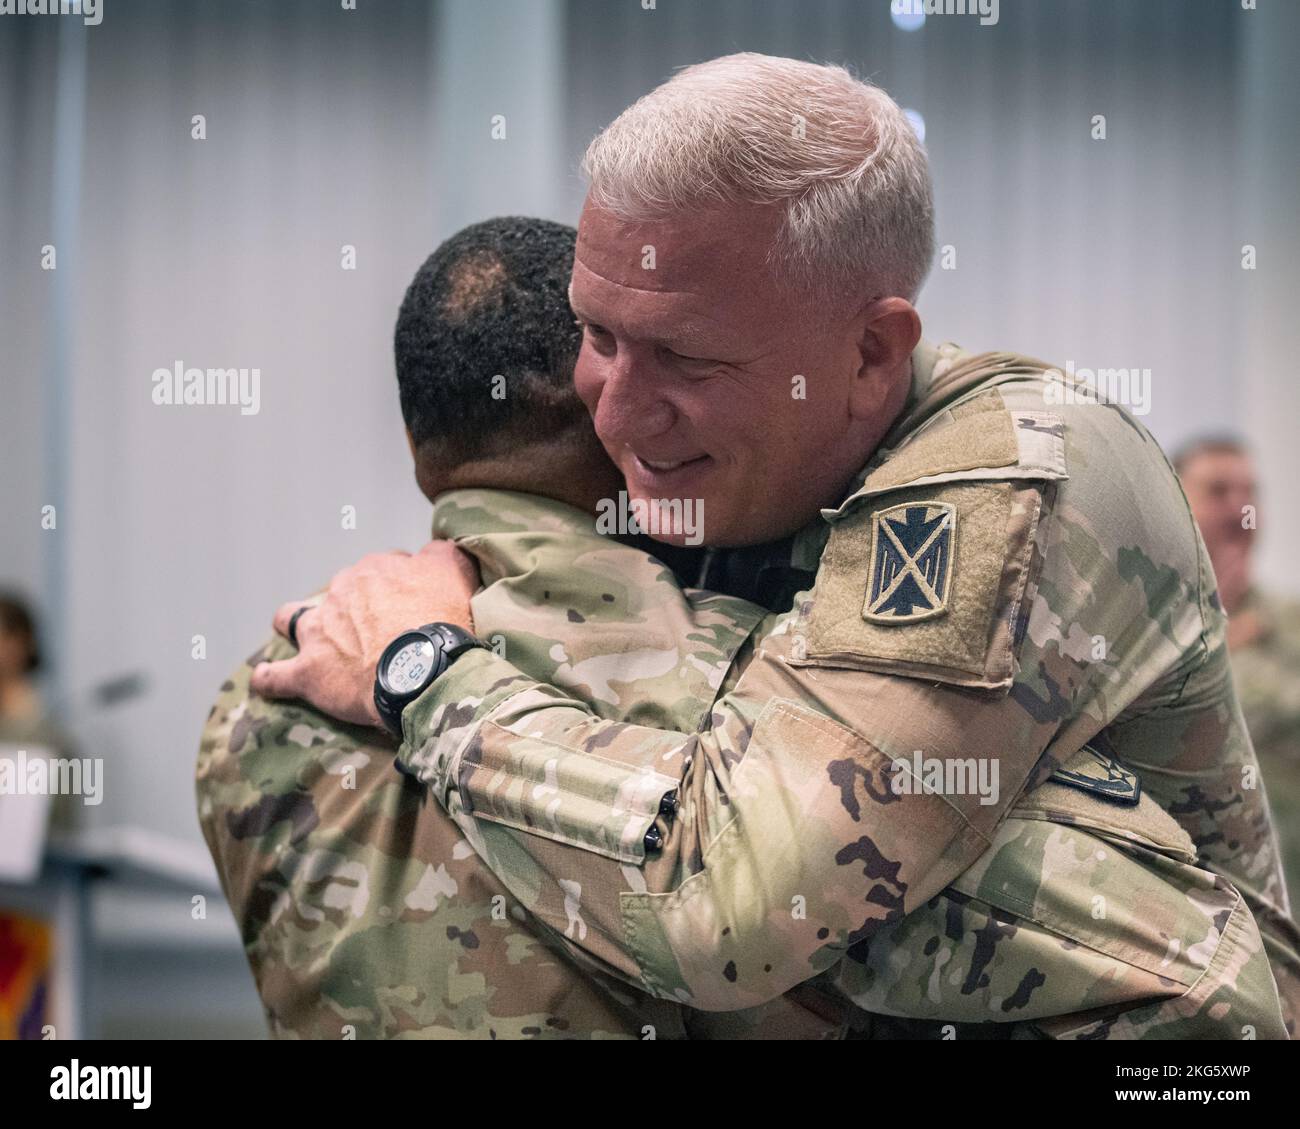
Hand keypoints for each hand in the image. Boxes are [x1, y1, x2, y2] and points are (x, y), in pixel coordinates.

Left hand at [251, 540, 478, 728]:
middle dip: (355, 607)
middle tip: (382, 632)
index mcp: (374, 570)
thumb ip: (441, 554)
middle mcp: (340, 594)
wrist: (421, 668)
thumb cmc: (441, 621)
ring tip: (310, 640)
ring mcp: (319, 632)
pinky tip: (266, 680)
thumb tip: (431, 551)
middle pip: (342, 593)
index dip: (400, 588)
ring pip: (294, 618)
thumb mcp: (454, 572)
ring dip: (298, 625)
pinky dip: (271, 678)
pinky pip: (278, 676)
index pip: (384, 570)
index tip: (415, 607)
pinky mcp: (309, 672)